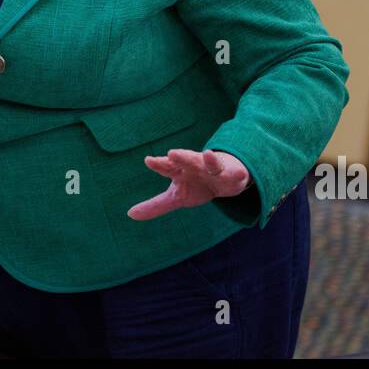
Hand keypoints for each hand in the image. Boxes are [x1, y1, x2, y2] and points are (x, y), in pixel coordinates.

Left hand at [128, 148, 250, 220]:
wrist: (225, 182)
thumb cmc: (197, 186)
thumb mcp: (176, 197)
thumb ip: (154, 205)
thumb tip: (130, 214)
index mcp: (180, 172)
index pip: (167, 167)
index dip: (158, 164)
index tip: (148, 160)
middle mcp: (196, 166)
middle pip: (187, 160)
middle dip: (181, 157)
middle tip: (172, 153)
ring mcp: (214, 169)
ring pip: (211, 162)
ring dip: (209, 159)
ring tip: (207, 154)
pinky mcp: (232, 174)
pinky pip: (235, 173)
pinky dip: (236, 172)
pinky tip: (239, 173)